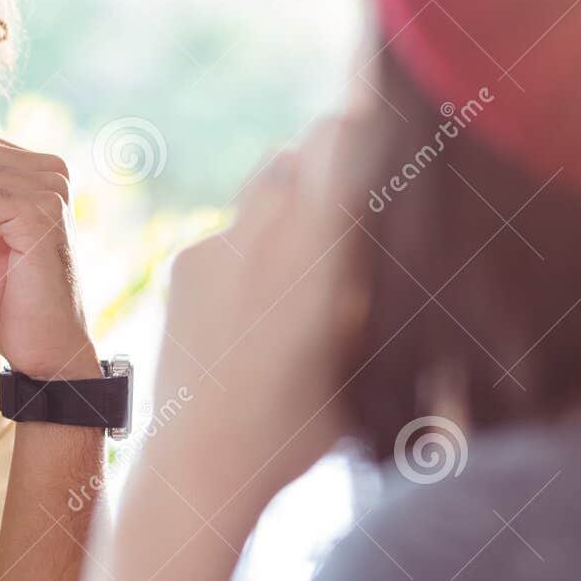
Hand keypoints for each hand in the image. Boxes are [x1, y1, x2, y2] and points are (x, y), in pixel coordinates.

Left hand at [146, 115, 372, 529]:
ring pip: (264, 188)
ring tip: (306, 262)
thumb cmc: (300, 424)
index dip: (367, 120)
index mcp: (318, 248)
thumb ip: (372, 283)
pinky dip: (250, 248)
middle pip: (303, 152)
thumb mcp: (364, 355)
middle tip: (354, 201)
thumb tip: (399, 234)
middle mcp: (264, 232)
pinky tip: (254, 307)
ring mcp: (216, 245)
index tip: (386, 119)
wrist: (200, 461)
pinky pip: (228, 232)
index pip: (344, 137)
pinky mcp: (181, 265)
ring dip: (290, 203)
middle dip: (331, 164)